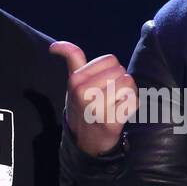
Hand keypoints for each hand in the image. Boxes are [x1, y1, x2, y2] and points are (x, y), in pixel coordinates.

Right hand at [48, 41, 137, 157]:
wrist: (85, 139)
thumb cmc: (83, 104)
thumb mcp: (74, 81)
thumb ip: (71, 58)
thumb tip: (54, 46)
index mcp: (76, 80)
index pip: (110, 60)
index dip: (111, 70)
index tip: (102, 83)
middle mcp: (83, 93)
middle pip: (121, 71)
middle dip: (120, 82)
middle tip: (110, 96)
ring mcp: (96, 109)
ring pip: (128, 84)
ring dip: (127, 93)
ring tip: (115, 103)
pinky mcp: (110, 123)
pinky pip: (132, 101)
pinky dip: (130, 106)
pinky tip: (119, 112)